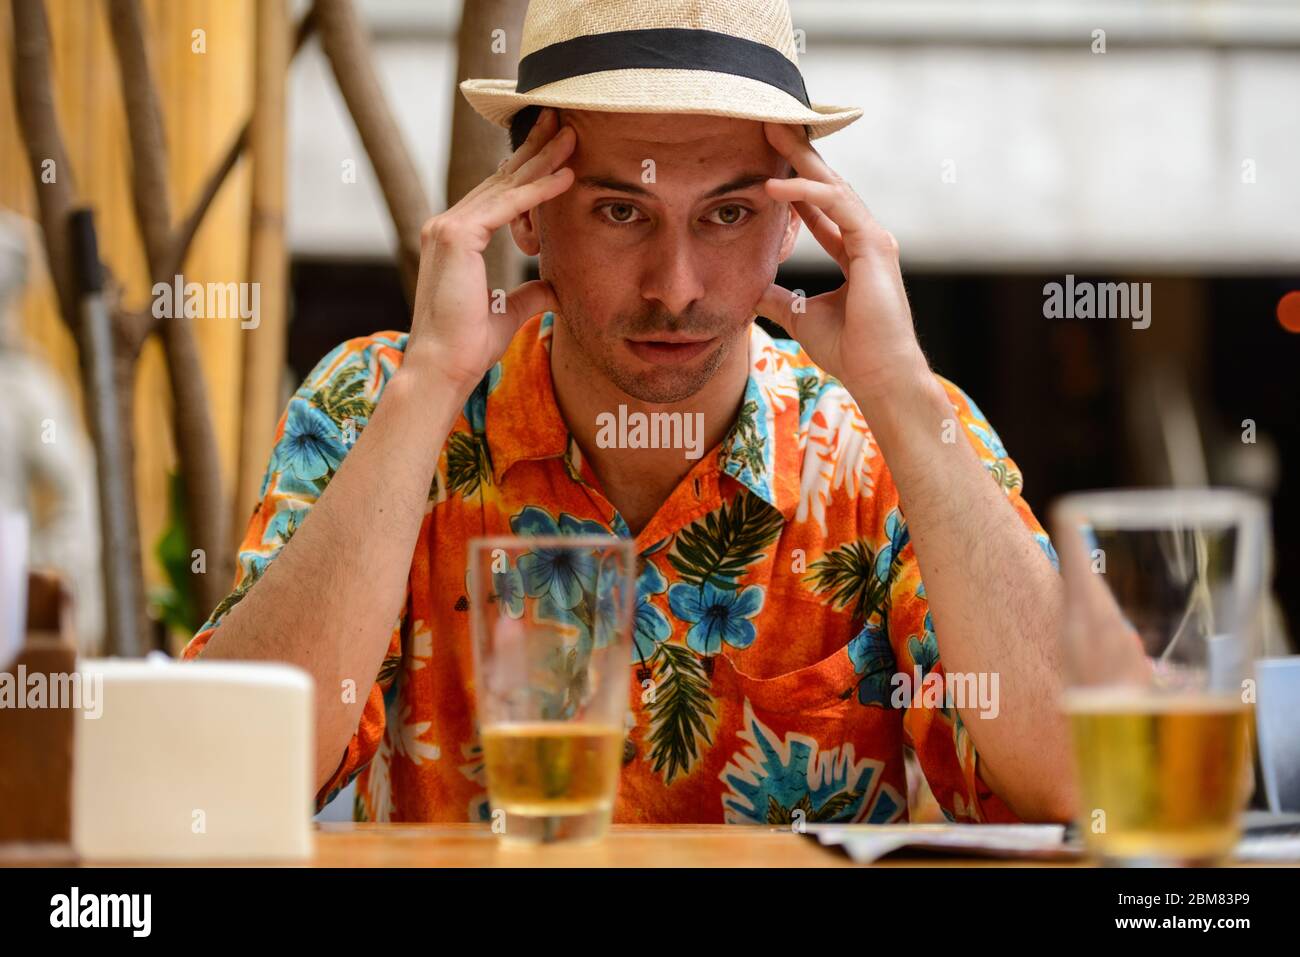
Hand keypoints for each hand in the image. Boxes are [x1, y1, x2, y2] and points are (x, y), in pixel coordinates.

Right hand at [407, 107, 575, 390]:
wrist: (444, 367)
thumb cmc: (468, 346)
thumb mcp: (506, 312)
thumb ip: (528, 294)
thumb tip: (553, 288)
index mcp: (454, 240)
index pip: (497, 197)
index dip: (528, 174)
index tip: (556, 153)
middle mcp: (446, 226)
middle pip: (500, 180)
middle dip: (534, 151)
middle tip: (563, 122)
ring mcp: (447, 227)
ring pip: (505, 187)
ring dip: (542, 160)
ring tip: (572, 137)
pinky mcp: (457, 236)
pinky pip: (507, 206)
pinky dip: (538, 192)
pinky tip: (565, 177)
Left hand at [755, 123, 929, 406]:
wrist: (877, 376)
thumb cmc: (849, 351)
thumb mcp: (800, 315)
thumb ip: (778, 297)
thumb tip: (750, 289)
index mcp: (853, 251)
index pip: (821, 205)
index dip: (795, 181)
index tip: (768, 158)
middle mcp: (867, 238)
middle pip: (828, 184)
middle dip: (799, 153)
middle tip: (770, 122)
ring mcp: (874, 239)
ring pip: (834, 186)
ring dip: (801, 158)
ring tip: (770, 133)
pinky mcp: (875, 245)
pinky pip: (837, 207)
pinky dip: (805, 193)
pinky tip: (774, 184)